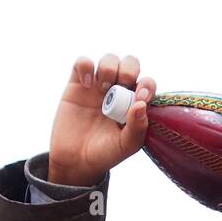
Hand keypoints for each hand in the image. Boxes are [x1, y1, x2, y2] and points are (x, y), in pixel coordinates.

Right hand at [48, 53, 154, 186]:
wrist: (74, 161)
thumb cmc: (104, 153)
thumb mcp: (126, 146)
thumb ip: (137, 127)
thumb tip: (141, 104)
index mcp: (134, 103)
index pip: (147, 83)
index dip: (147, 85)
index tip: (141, 97)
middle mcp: (119, 91)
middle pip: (130, 64)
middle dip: (129, 69)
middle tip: (123, 84)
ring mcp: (98, 86)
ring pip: (109, 59)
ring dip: (109, 67)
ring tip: (103, 88)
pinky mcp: (77, 84)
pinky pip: (82, 62)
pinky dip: (86, 66)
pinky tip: (87, 84)